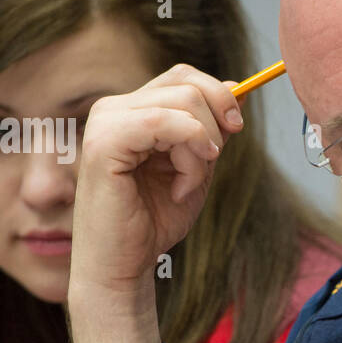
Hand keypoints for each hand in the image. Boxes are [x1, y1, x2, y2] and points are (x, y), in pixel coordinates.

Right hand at [72, 64, 244, 290]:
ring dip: (202, 149)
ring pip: (183, 102)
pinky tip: (181, 187)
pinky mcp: (103, 143)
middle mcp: (115, 109)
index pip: (183, 77)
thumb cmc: (154, 221)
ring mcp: (105, 122)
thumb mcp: (197, 167)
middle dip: (216, 126)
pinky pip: (164, 123)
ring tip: (187, 186)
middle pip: (187, 84)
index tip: (236, 129)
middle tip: (211, 165)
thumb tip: (238, 88)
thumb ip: (212, 129)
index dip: (219, 95)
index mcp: (134, 111)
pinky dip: (189, 155)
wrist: (124, 265)